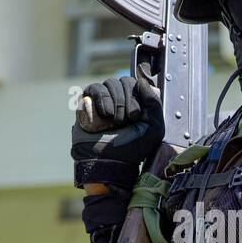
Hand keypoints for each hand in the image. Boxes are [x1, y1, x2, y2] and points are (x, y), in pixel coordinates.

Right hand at [71, 74, 165, 191]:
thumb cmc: (132, 149)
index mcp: (136, 102)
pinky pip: (95, 88)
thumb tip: (142, 81)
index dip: (138, 95)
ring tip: (115, 121)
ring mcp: (103, 99)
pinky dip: (103, 99)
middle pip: (125, 81)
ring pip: (111, 83)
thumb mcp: (154, 128)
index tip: (137, 116)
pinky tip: (106, 115)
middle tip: (127, 120)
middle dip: (127, 101)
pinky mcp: (87, 102)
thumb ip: (154, 103)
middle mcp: (119, 98)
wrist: (109, 161)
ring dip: (116, 102)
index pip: (137, 83)